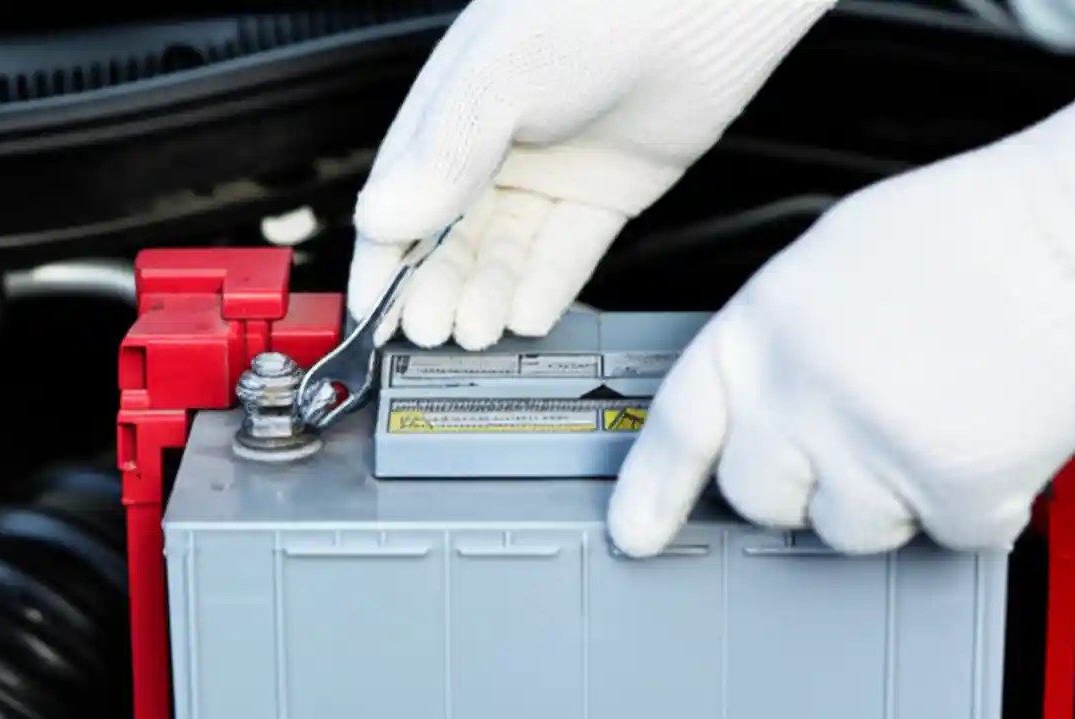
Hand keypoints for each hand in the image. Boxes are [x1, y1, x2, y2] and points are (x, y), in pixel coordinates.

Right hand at [350, 0, 833, 348]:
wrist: (702, 5)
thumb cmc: (594, 10)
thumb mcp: (497, 80)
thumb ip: (442, 154)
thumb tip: (384, 218)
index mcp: (452, 108)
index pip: (402, 197)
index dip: (384, 258)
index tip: (372, 311)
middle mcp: (498, 142)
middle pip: (454, 235)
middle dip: (438, 286)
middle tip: (429, 330)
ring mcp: (555, 168)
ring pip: (510, 249)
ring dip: (489, 293)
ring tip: (477, 329)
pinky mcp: (609, 189)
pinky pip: (570, 250)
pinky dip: (547, 286)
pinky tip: (527, 315)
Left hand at [608, 69, 1074, 555]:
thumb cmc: (969, 231)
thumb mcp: (826, 263)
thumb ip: (780, 342)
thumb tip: (766, 403)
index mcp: (759, 332)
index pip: (678, 429)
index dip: (650, 489)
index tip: (636, 532)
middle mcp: (799, 396)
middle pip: (760, 497)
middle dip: (799, 484)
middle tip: (853, 438)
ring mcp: (870, 450)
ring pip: (849, 529)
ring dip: (888, 498)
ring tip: (931, 421)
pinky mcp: (952, 491)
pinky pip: (946, 538)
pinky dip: (975, 504)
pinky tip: (987, 436)